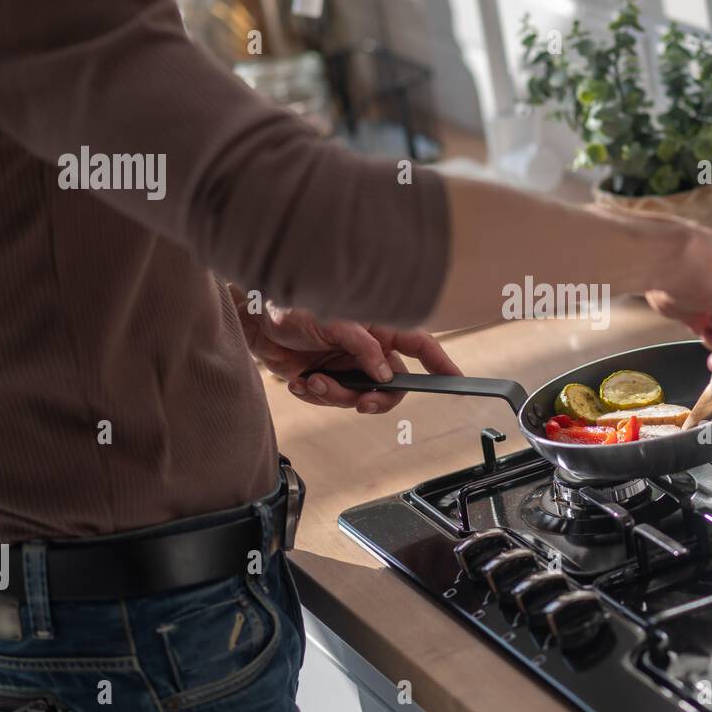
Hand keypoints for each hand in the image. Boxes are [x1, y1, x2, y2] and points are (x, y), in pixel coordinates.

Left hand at [230, 286, 461, 412]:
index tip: (457, 382)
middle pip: (393, 386)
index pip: (421, 348)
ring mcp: (349, 367)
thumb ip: (363, 348)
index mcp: (380, 329)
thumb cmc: (292, 308)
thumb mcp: (332, 323)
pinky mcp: (328, 380)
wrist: (254, 324)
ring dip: (335, 396)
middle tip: (360, 403)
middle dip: (375, 399)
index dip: (442, 364)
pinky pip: (334, 402)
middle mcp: (370, 350)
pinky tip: (298, 381)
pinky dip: (316, 397)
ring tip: (310, 381)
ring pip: (360, 398)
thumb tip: (384, 375)